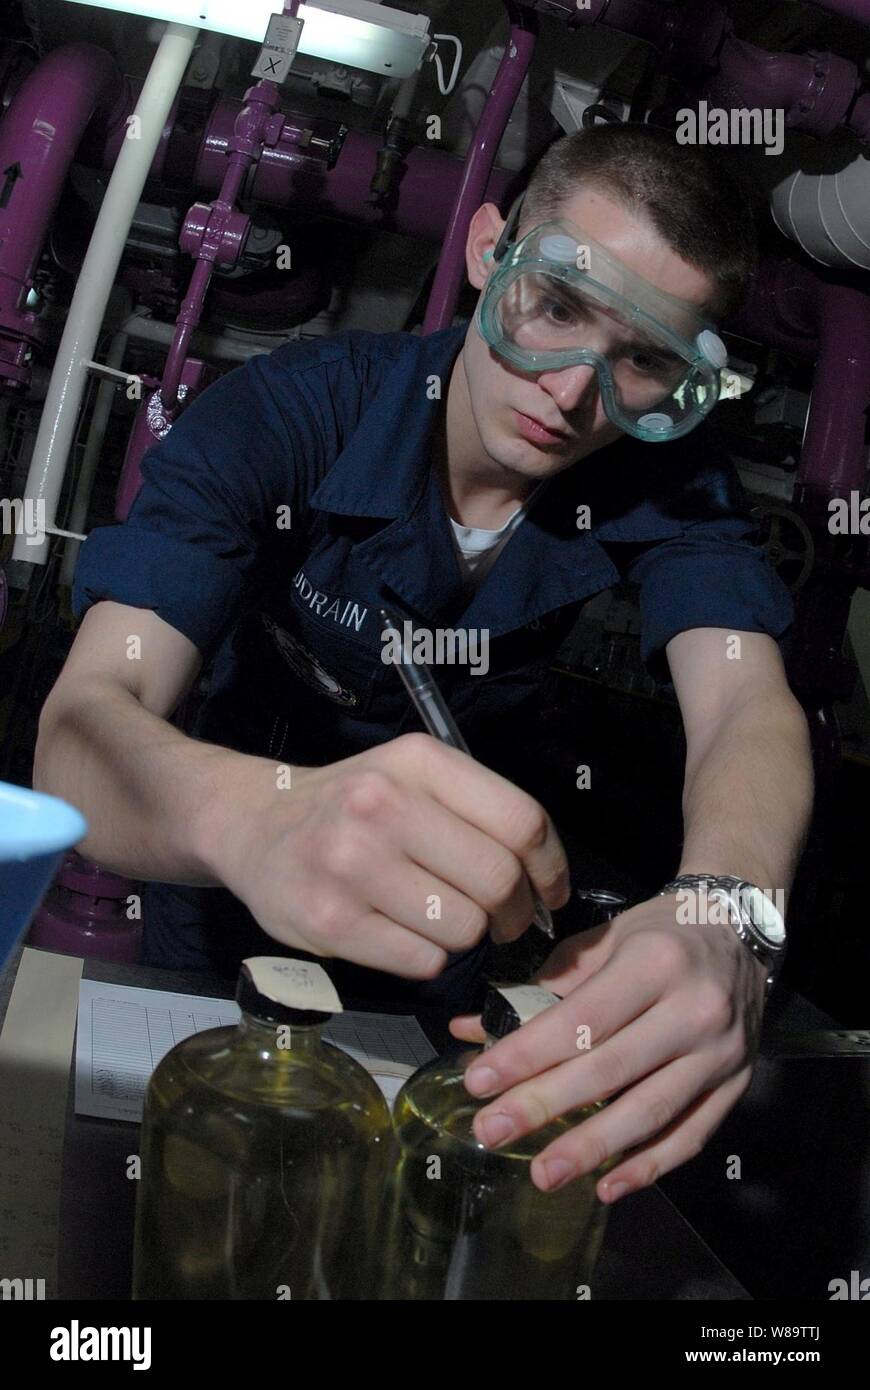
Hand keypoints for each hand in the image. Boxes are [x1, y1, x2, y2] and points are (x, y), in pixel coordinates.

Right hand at [212, 732, 569, 975]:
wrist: (254, 823)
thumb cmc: (350, 804)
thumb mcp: (411, 776)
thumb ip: (477, 810)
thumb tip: (546, 879)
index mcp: (417, 762)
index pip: (521, 821)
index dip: (551, 868)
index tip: (550, 892)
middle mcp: (383, 804)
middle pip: (498, 880)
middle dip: (514, 913)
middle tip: (502, 920)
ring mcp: (351, 864)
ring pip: (463, 927)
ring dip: (464, 936)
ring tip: (438, 920)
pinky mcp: (329, 920)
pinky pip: (422, 961)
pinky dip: (426, 958)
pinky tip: (403, 935)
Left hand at [449, 893, 767, 1200]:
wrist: (743, 929)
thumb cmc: (662, 931)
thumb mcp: (604, 939)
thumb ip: (544, 986)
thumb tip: (474, 1030)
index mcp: (654, 963)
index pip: (582, 1020)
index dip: (527, 1055)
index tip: (479, 1082)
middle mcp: (694, 1009)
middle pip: (610, 1070)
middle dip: (544, 1105)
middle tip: (493, 1131)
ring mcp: (720, 1053)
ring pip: (651, 1111)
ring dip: (593, 1149)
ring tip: (544, 1173)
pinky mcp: (738, 1084)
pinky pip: (691, 1136)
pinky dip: (648, 1166)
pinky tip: (606, 1186)